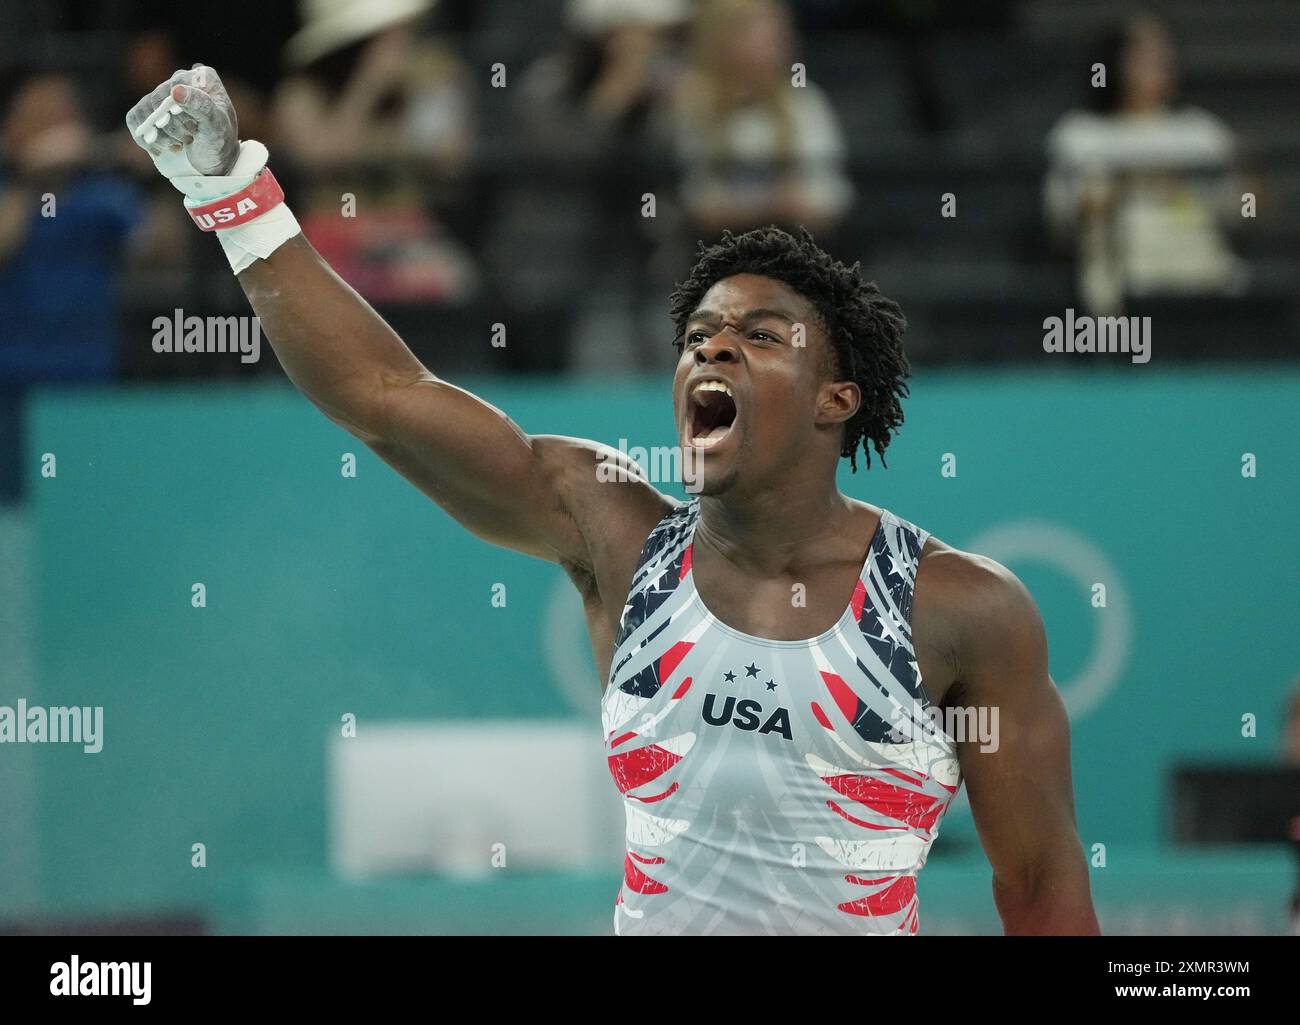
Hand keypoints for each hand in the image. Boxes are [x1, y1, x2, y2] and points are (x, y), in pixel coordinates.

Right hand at [125, 63, 239, 177]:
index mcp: (201, 77)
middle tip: (189, 136)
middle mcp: (181, 81)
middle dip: (171, 125)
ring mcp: (163, 96)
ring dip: (160, 134)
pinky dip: (146, 138)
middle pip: (157, 99)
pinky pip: (134, 118)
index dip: (179, 109)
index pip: (176, 84)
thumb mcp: (217, 125)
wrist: (214, 161)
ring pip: (145, 110)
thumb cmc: (220, 142)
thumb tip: (175, 90)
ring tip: (180, 144)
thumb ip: (201, 105)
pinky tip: (165, 147)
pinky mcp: (150, 111)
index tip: (193, 126)